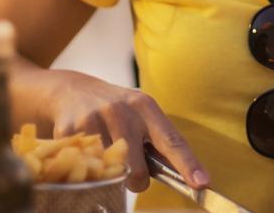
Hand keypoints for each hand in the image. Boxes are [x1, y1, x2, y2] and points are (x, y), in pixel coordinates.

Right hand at [48, 70, 207, 192]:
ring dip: (111, 175)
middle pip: (136, 169)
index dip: (188, 165)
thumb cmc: (117, 110)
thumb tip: (186, 176)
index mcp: (145, 107)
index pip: (172, 141)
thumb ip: (158, 140)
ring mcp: (94, 120)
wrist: (72, 90)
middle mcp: (121, 111)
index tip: (202, 184)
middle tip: (131, 170)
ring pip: (111, 173)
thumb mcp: (141, 115)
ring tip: (107, 157)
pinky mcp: (70, 131)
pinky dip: (88, 169)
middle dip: (136, 179)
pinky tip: (86, 151)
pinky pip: (86, 168)